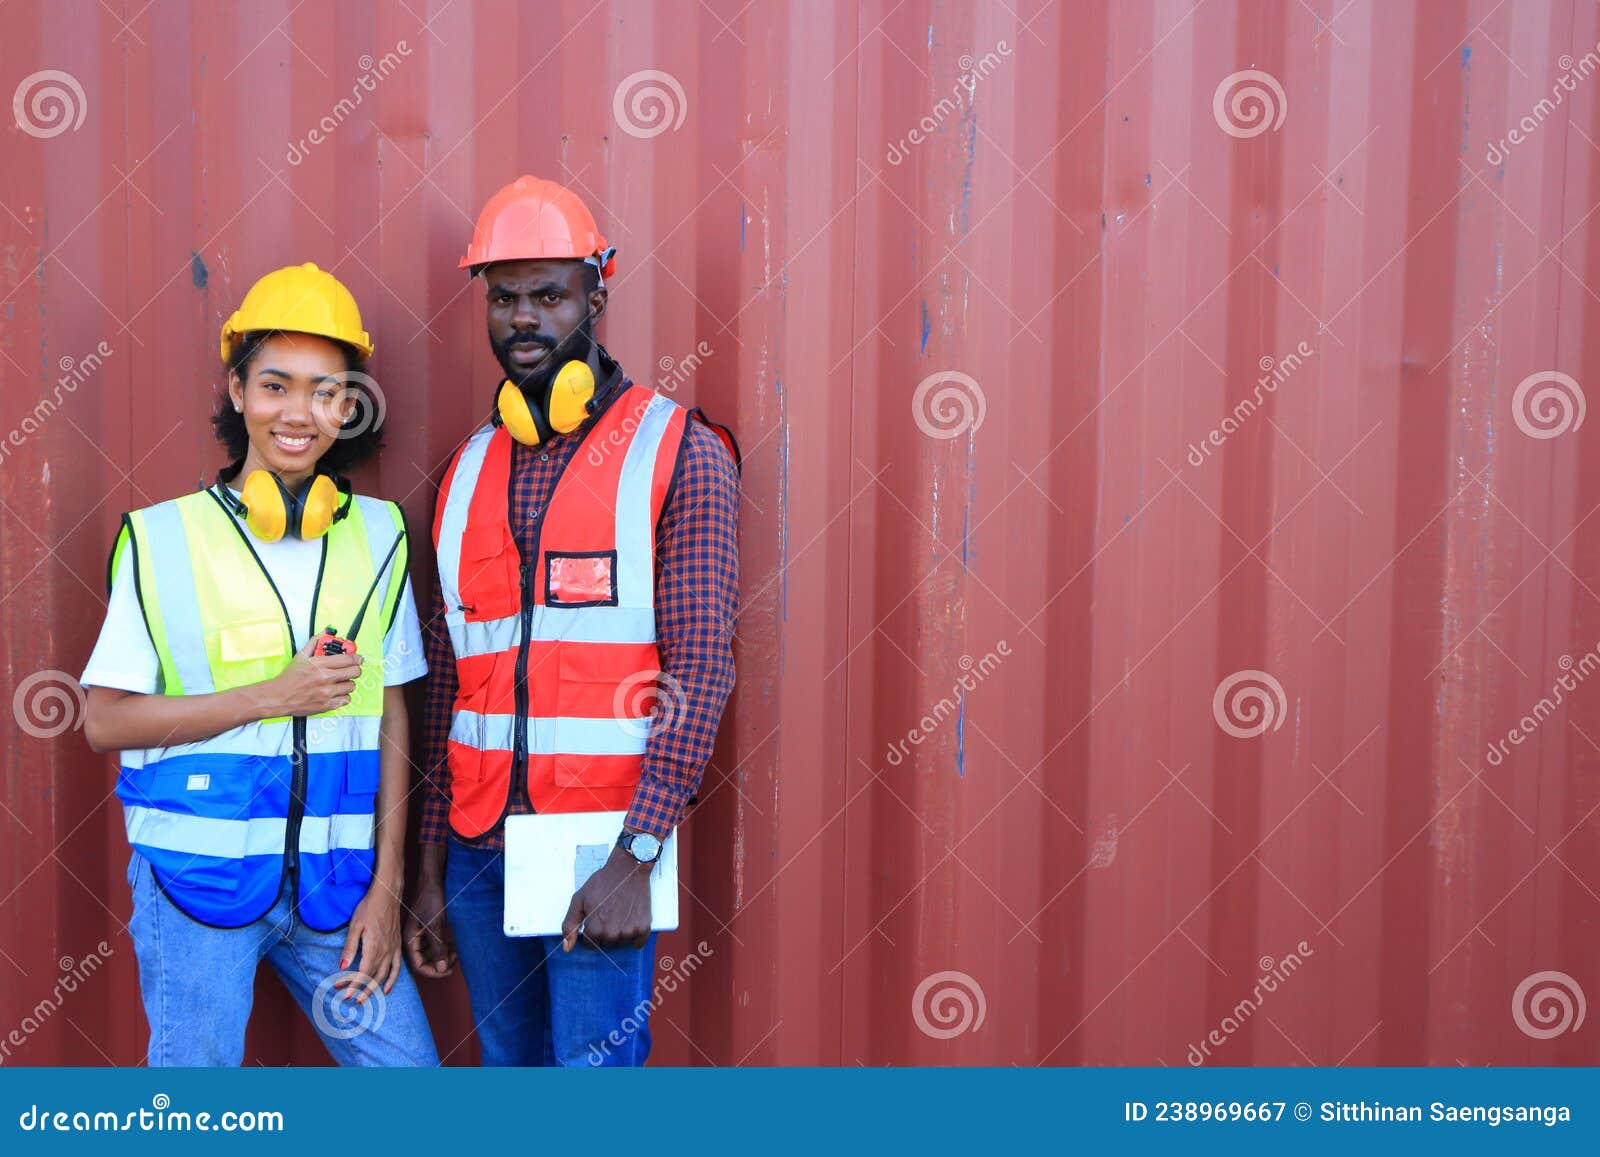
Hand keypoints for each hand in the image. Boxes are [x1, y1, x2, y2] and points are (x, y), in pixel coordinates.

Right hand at [269, 634, 362, 716]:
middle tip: (350, 669)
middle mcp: (325, 678)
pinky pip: (346, 700)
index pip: (348, 659)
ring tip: (339, 681)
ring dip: (347, 683)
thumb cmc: (289, 678)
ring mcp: (327, 693)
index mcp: (319, 664)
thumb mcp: (301, 656)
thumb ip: (315, 642)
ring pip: (351, 686)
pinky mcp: (327, 705)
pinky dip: (343, 696)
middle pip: (355, 672)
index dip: (357, 658)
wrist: (278, 697)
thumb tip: (325, 632)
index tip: (358, 658)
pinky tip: (335, 692)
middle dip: (354, 669)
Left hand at [335, 884, 402, 1004]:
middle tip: (349, 1000)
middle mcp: (385, 951)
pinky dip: (392, 979)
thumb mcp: (355, 926)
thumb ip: (349, 948)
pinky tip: (387, 988)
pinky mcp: (397, 945)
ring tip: (364, 999)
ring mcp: (393, 949)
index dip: (353, 985)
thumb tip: (341, 967)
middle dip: (360, 990)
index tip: (343, 993)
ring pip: (385, 975)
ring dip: (374, 989)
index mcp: (374, 947)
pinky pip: (397, 967)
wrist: (388, 894)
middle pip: (373, 976)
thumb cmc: (369, 907)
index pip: (363, 973)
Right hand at [404, 869, 456, 977]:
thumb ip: (437, 948)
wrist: (432, 880)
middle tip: (455, 960)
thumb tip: (442, 969)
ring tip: (456, 952)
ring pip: (431, 953)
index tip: (448, 970)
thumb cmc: (430, 900)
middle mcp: (413, 939)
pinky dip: (443, 947)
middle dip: (439, 964)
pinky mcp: (428, 929)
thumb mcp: (435, 925)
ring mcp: (420, 934)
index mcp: (410, 940)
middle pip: (424, 961)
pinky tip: (453, 946)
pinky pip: (434, 944)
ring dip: (443, 956)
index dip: (433, 971)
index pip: (418, 965)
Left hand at [562, 844, 652, 950]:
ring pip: (621, 944)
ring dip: (620, 934)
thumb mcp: (579, 899)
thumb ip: (570, 924)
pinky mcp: (644, 927)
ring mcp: (629, 931)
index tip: (596, 917)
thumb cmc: (603, 882)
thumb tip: (567, 948)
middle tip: (609, 912)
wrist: (628, 869)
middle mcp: (612, 934)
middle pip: (606, 944)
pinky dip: (634, 935)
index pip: (591, 945)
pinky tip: (631, 920)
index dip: (591, 931)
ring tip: (620, 914)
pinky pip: (637, 943)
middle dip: (605, 932)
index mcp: (595, 929)